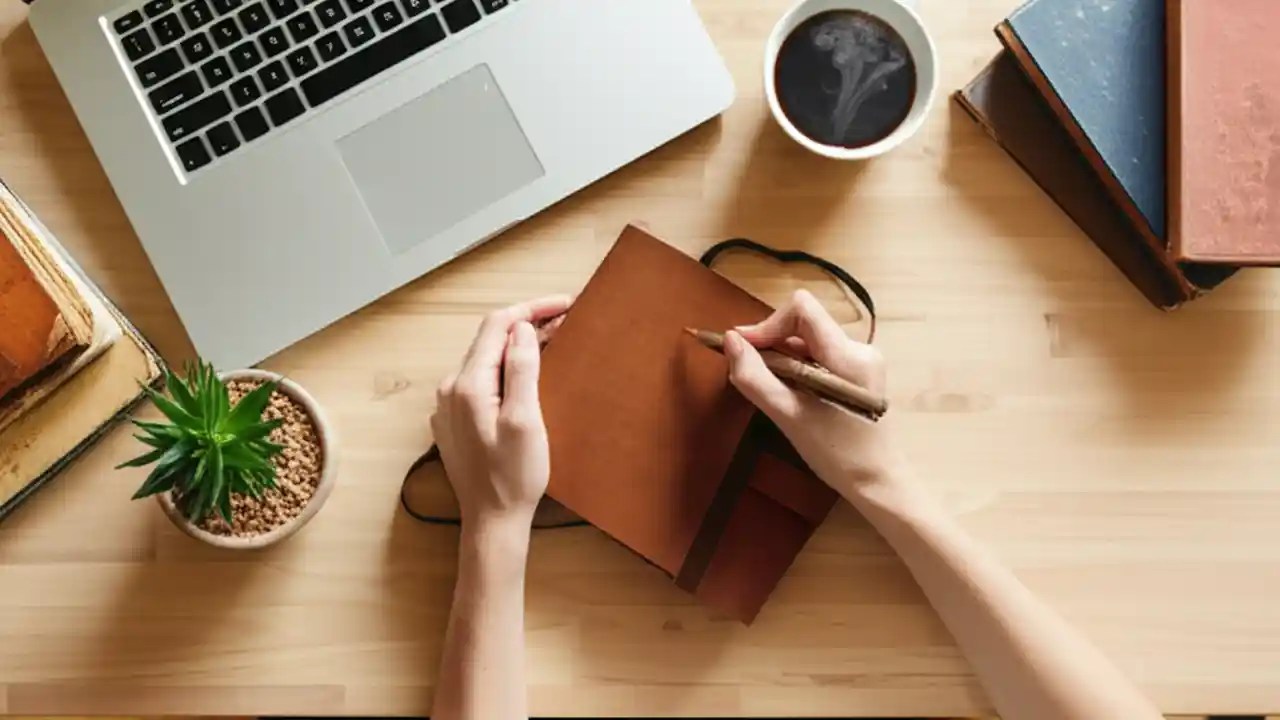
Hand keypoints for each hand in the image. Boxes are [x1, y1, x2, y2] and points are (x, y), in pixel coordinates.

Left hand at [432, 295, 572, 529]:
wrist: (491, 521)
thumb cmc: (513, 478)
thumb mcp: (526, 421)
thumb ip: (522, 370)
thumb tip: (522, 329)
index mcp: (468, 385)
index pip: (498, 325)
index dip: (532, 308)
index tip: (565, 304)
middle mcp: (451, 389)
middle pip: (490, 340)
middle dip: (528, 324)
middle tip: (567, 320)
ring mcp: (450, 405)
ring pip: (486, 359)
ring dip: (518, 346)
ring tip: (554, 340)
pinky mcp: (456, 420)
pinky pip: (481, 380)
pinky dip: (506, 369)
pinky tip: (529, 374)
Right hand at [724, 290, 906, 501]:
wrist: (876, 481)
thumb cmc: (835, 454)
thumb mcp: (788, 416)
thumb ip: (755, 377)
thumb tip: (730, 340)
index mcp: (847, 356)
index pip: (802, 308)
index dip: (768, 324)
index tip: (745, 349)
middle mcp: (860, 348)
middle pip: (804, 323)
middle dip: (773, 343)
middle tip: (754, 374)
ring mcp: (863, 358)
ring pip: (809, 339)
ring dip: (784, 357)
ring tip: (775, 390)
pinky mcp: (860, 370)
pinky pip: (820, 354)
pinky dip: (798, 367)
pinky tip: (794, 394)